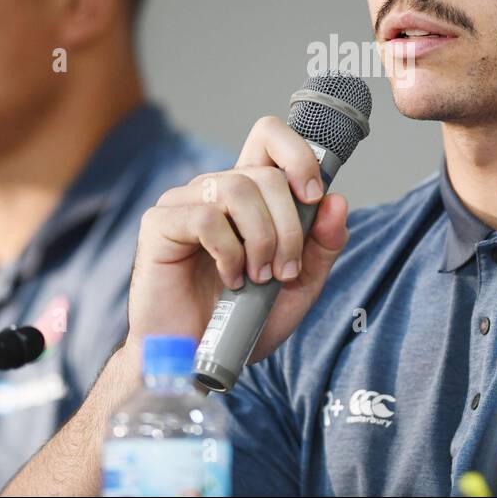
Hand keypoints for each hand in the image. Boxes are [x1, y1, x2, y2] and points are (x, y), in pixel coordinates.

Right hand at [126, 115, 349, 364]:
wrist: (198, 360)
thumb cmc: (241, 321)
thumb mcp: (299, 287)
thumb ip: (322, 247)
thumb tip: (337, 202)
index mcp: (249, 195)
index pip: (270, 137)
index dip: (299, 155)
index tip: (313, 197)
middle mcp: (216, 189)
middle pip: (266, 173)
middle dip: (289, 226)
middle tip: (284, 271)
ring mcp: (184, 202)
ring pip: (239, 189)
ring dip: (262, 240)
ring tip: (258, 278)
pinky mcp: (159, 224)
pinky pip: (207, 217)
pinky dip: (229, 253)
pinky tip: (230, 279)